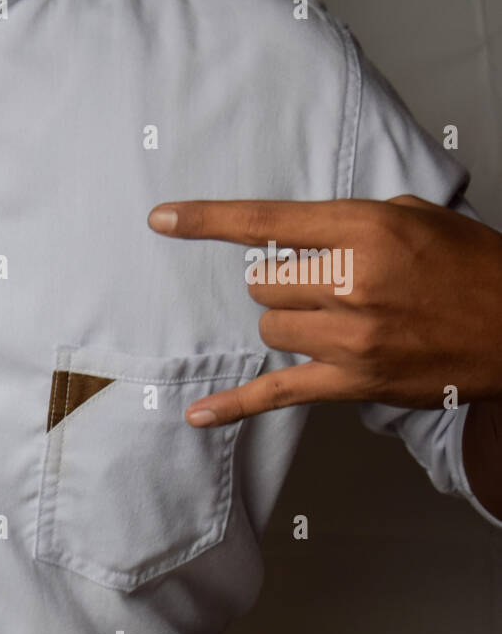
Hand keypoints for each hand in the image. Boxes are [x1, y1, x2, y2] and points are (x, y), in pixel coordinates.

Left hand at [146, 196, 501, 426]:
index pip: (266, 222)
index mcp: (366, 230)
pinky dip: (234, 406)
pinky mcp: (351, 382)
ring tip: (341, 322)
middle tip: (332, 287)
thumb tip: (294, 235)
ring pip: (270, 329)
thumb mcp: (415, 217)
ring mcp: (350, 337)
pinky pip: (276, 393)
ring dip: (292, 325)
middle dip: (286, 285)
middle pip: (263, 284)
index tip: (163, 218)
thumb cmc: (473, 268)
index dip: (207, 220)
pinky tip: (198, 416)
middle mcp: (353, 282)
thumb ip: (349, 222)